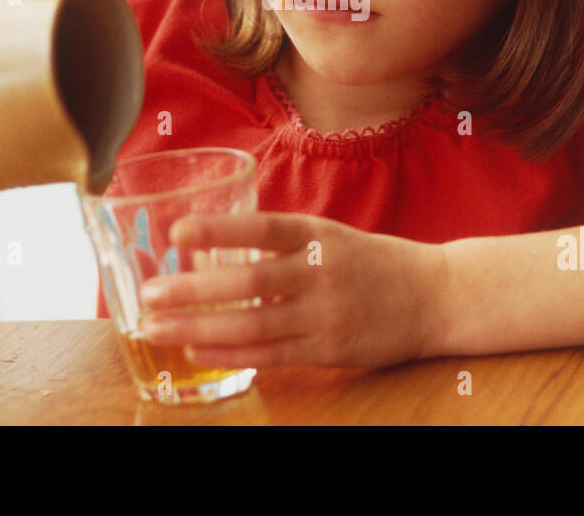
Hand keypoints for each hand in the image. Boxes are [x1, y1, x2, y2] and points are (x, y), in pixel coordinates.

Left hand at [138, 213, 447, 368]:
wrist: (434, 296)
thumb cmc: (371, 262)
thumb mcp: (329, 236)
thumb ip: (281, 243)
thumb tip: (214, 247)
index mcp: (318, 236)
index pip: (263, 228)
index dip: (220, 229)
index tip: (177, 231)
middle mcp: (321, 272)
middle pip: (250, 282)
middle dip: (194, 290)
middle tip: (149, 293)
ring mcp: (325, 314)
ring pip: (253, 324)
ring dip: (199, 328)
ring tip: (156, 328)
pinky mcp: (329, 349)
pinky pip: (270, 354)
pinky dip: (230, 353)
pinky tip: (196, 351)